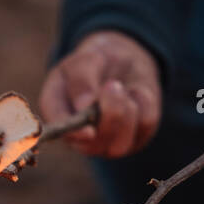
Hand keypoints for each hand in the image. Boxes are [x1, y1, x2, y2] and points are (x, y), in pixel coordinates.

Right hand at [39, 30, 161, 158]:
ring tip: (120, 87)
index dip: (73, 135)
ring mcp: (108, 143)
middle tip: (112, 85)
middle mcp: (80, 137)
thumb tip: (84, 103)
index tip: (89, 130)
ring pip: (121, 143)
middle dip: (108, 114)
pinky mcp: (135, 138)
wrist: (125, 60)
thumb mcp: (85, 59)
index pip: (60, 131)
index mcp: (57, 114)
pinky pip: (145, 125)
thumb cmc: (96, 62)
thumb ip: (81, 78)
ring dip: (126, 109)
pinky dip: (144, 101)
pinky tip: (135, 92)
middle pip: (95, 144)